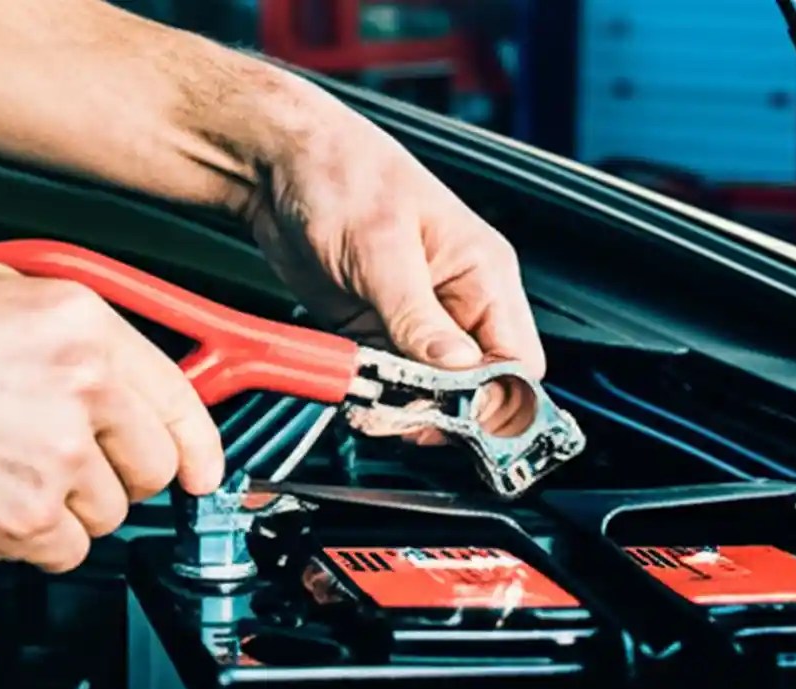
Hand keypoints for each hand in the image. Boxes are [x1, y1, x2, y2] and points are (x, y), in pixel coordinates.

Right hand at [0, 261, 222, 571]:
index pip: (182, 402)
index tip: (201, 469)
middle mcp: (81, 393)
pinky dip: (34, 541)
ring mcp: (54, 461)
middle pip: (152, 469)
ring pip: (107, 516)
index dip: (198, 444)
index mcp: (83, 328)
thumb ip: (73, 330)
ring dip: (67, 506)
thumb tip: (116, 370)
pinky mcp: (21, 520)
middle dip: (120, 474)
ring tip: (4, 471)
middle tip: (72, 465)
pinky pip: (64, 553)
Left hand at [235, 87, 544, 438]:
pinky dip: (372, 395)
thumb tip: (458, 367)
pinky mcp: (372, 328)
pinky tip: (355, 396)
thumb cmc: (341, 174)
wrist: (278, 164)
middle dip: (442, 411)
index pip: (518, 359)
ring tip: (371, 408)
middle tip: (400, 416)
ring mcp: (413, 317)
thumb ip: (418, 316)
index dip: (494, 398)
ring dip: (402, 408)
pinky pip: (386, 380)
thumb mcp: (381, 249)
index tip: (454, 417)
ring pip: (429, 391)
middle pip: (475, 386)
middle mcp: (455, 300)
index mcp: (483, 272)